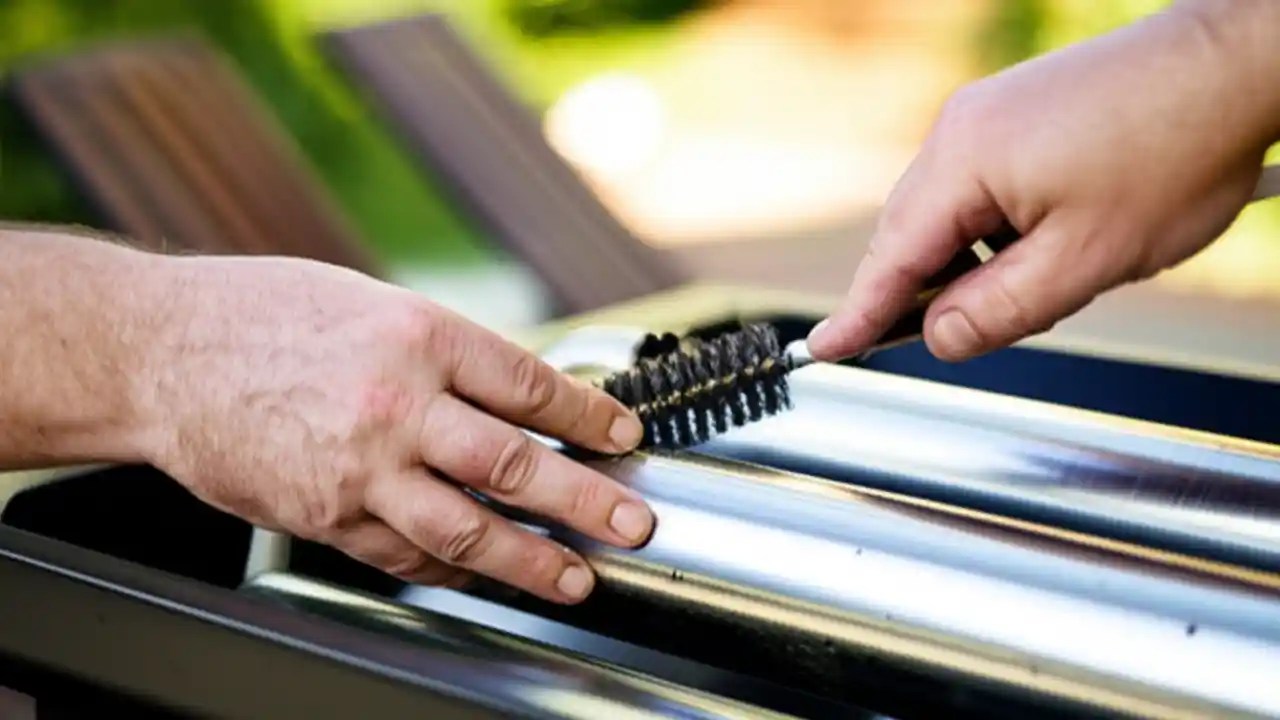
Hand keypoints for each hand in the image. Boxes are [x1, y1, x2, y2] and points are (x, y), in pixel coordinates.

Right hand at [137, 254, 652, 603]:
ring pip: (467, 528)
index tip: (625, 437)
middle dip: (587, 500)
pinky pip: (406, 554)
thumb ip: (445, 355)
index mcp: (418, 336)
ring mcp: (361, 467)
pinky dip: (453, 569)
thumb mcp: (373, 306)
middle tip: (635, 522)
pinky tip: (485, 577)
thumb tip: (516, 398)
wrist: (161, 352)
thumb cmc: (266, 315)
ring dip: (532, 559)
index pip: (530, 384)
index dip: (589, 416)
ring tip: (578, 578)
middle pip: (514, 462)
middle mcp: (397, 403)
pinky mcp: (326, 514)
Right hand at [808, 0, 1279, 362]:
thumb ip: (999, 310)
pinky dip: (991, 232)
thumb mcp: (1085, 260)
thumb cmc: (1176, 150)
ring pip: (948, 214)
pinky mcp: (1014, 115)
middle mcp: (960, 130)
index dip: (858, 314)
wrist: (1237, 63)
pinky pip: (977, 188)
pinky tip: (1039, 250)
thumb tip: (939, 338)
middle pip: (912, 234)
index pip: (891, 257)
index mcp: (964, 161)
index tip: (822, 350)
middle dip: (923, 293)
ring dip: (969, 264)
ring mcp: (986, 116)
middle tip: (952, 340)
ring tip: (1033, 290)